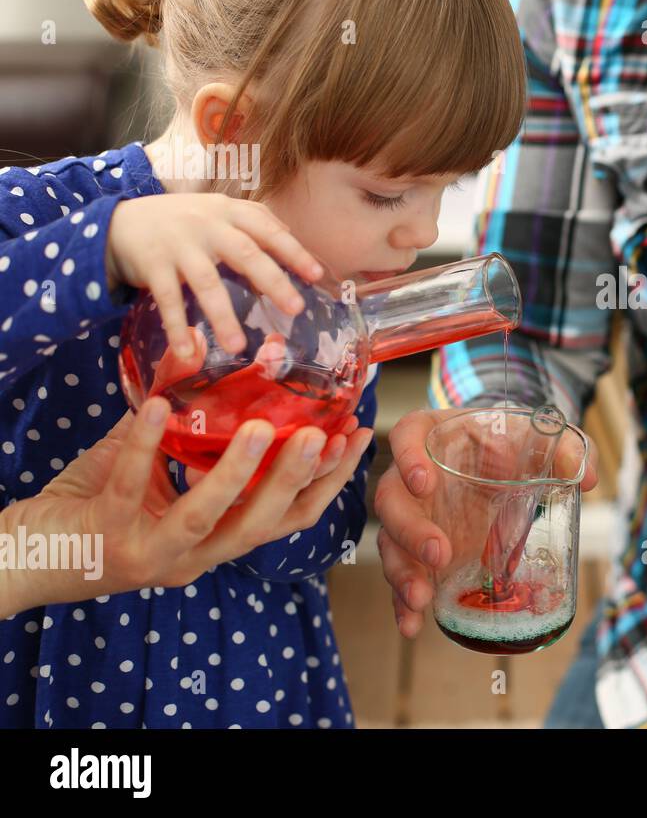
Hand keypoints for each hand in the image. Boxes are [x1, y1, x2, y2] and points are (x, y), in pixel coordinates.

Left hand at [0, 397, 372, 615]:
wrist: (24, 557)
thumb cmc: (91, 505)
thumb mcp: (150, 463)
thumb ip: (184, 420)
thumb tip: (208, 346)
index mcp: (218, 541)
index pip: (291, 516)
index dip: (330, 480)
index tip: (358, 434)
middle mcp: (196, 557)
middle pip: (267, 524)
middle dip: (301, 478)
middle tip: (327, 433)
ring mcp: (153, 552)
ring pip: (210, 517)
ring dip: (241, 473)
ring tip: (260, 426)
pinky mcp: (109, 537)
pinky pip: (134, 485)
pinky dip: (145, 444)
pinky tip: (157, 406)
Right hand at [105, 193, 323, 356]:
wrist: (119, 220)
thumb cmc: (182, 221)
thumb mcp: (218, 211)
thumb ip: (253, 222)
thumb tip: (294, 240)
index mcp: (229, 212)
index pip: (268, 229)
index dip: (293, 251)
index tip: (317, 275)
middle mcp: (207, 225)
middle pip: (245, 254)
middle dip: (273, 281)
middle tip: (295, 309)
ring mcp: (178, 246)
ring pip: (206, 283)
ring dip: (223, 317)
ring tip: (238, 348)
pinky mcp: (152, 265)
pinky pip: (167, 300)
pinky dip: (177, 328)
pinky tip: (187, 353)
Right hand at [374, 407, 598, 637]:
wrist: (506, 461)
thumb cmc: (514, 442)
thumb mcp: (542, 438)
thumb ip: (569, 448)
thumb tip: (586, 475)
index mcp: (436, 435)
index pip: (409, 434)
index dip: (408, 456)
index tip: (424, 481)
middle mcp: (413, 475)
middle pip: (391, 499)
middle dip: (410, 530)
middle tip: (439, 554)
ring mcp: (414, 514)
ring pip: (391, 542)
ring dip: (401, 573)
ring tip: (421, 600)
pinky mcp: (418, 549)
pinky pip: (403, 575)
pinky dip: (402, 602)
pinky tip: (412, 625)